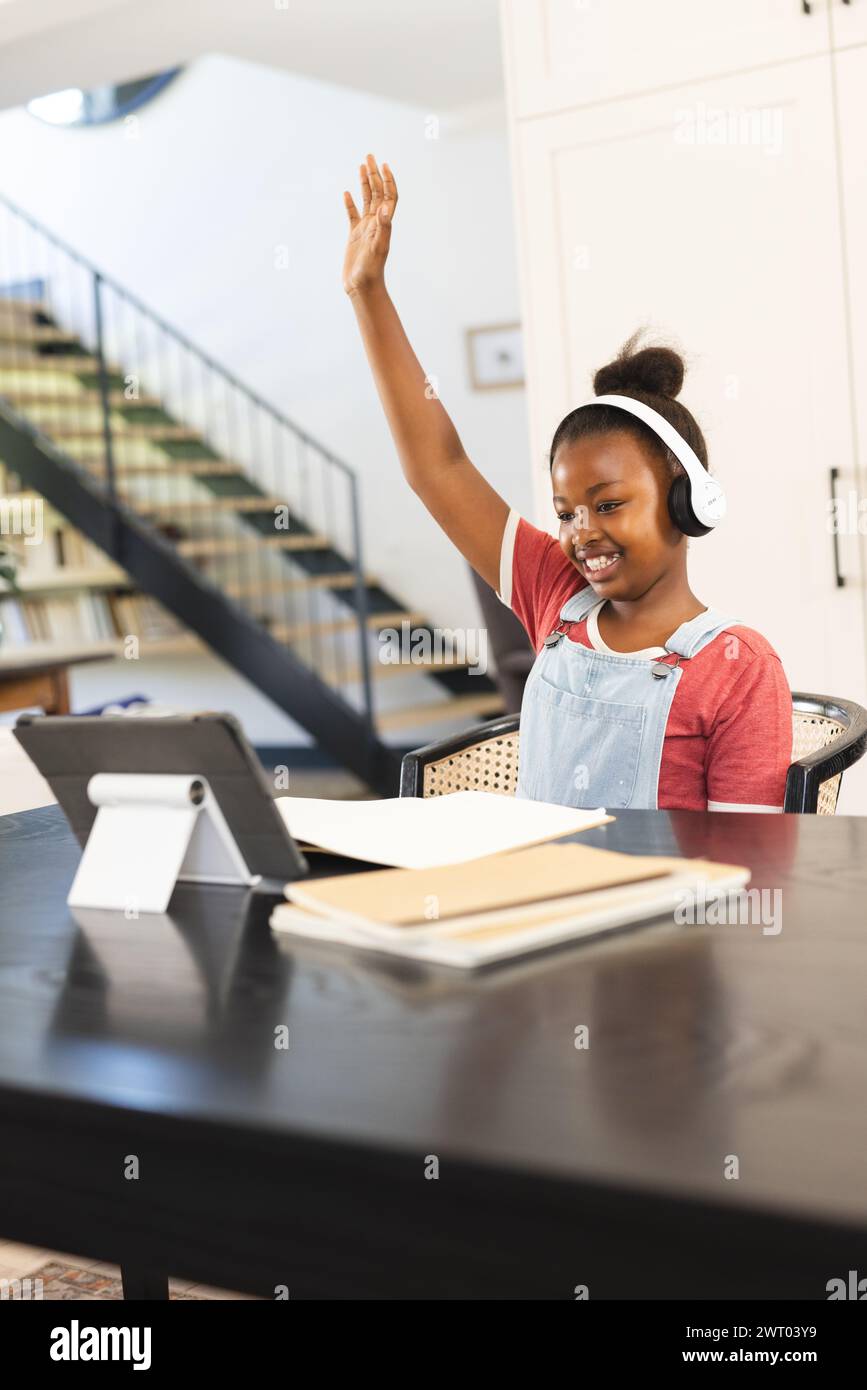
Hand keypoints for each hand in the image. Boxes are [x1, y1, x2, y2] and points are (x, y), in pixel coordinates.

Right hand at [342, 153, 397, 296]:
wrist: (362, 287)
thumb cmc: (371, 270)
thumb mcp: (378, 248)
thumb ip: (383, 227)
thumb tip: (386, 208)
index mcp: (383, 223)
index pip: (388, 196)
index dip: (388, 180)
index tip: (383, 165)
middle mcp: (376, 223)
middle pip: (377, 193)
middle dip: (374, 174)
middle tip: (369, 156)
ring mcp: (364, 228)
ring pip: (365, 200)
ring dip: (364, 183)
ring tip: (361, 166)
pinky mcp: (354, 236)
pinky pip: (352, 215)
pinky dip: (350, 203)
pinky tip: (347, 193)